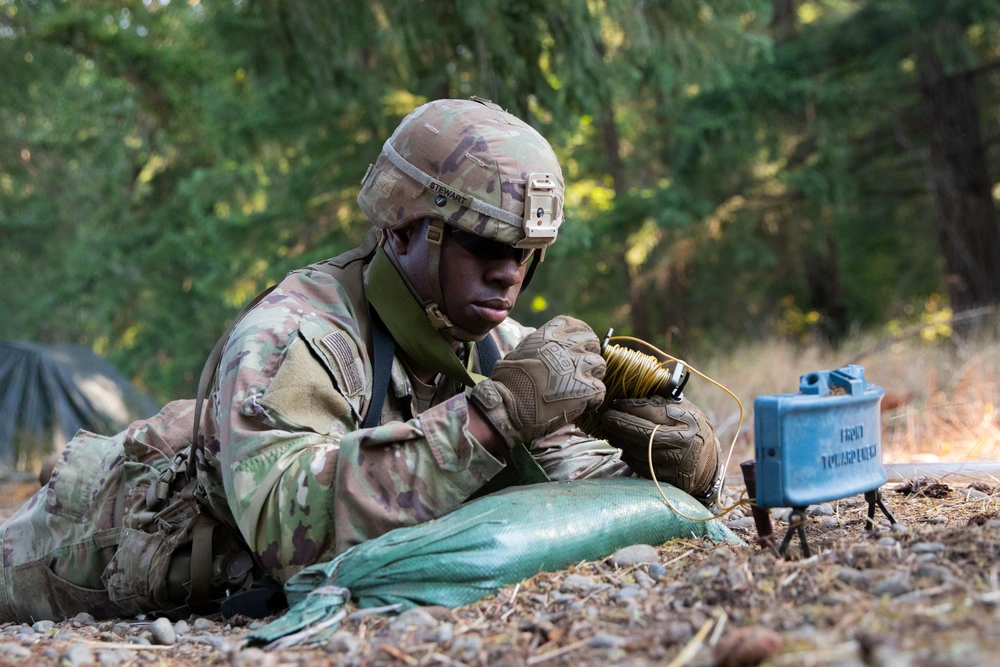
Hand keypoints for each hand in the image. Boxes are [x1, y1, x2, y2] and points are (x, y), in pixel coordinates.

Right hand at [468, 316, 605, 447]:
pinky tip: (581, 404)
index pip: (576, 325)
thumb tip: (544, 348)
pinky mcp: (587, 388)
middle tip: (579, 370)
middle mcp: (568, 345)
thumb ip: (539, 346)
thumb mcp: (520, 351)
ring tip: (579, 389)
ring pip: (599, 365)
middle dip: (588, 355)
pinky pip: (600, 389)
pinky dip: (592, 399)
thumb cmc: (508, 380)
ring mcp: (579, 366)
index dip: (580, 337)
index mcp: (551, 334)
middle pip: (592, 342)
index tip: (577, 348)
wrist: (510, 404)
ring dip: (592, 377)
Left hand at [599, 395, 721, 498]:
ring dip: (620, 441)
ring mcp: (676, 462)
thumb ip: (660, 402)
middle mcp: (682, 441)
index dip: (629, 408)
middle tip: (605, 418)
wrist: (706, 461)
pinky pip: (641, 467)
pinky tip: (622, 448)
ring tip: (609, 432)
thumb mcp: (683, 409)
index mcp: (686, 419)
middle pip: (643, 433)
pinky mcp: (668, 478)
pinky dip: (628, 457)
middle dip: (620, 425)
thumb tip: (627, 397)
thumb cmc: (689, 428)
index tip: (614, 404)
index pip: (652, 412)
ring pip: (639, 451)